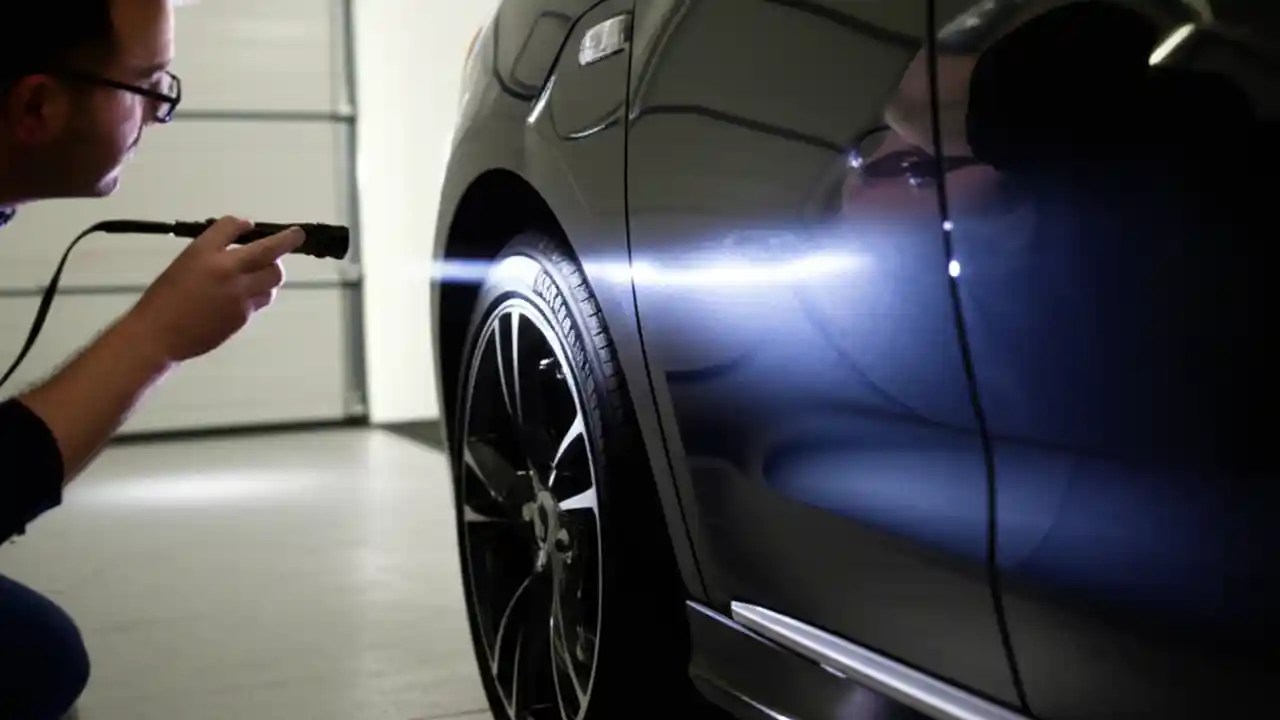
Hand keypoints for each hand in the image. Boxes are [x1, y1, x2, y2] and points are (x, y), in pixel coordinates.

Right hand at [123, 216, 304, 362]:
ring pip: (274, 277)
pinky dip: (259, 293)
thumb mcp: (185, 265)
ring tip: (261, 272)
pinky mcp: (243, 314)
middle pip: (271, 250)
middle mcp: (226, 268)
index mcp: (203, 251)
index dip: (244, 224)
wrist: (158, 334)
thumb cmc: (165, 299)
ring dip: (272, 272)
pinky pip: (262, 299)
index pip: (231, 225)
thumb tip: (238, 246)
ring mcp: (239, 293)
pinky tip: (245, 295)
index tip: (253, 225)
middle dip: (288, 241)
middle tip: (295, 236)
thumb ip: (213, 254)